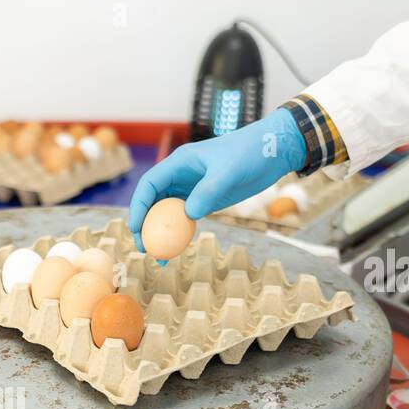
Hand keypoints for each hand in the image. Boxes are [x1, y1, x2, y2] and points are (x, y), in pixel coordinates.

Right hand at [127, 109, 307, 252]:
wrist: (272, 153)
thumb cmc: (249, 153)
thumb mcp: (228, 171)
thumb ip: (208, 191)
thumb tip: (188, 215)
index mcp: (179, 163)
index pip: (149, 184)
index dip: (139, 206)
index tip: (136, 227)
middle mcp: (181, 176)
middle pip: (153, 201)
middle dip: (144, 224)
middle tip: (144, 247)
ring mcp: (191, 189)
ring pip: (166, 212)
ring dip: (159, 233)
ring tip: (157, 255)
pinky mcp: (203, 199)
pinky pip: (183, 218)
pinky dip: (177, 234)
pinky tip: (175, 250)